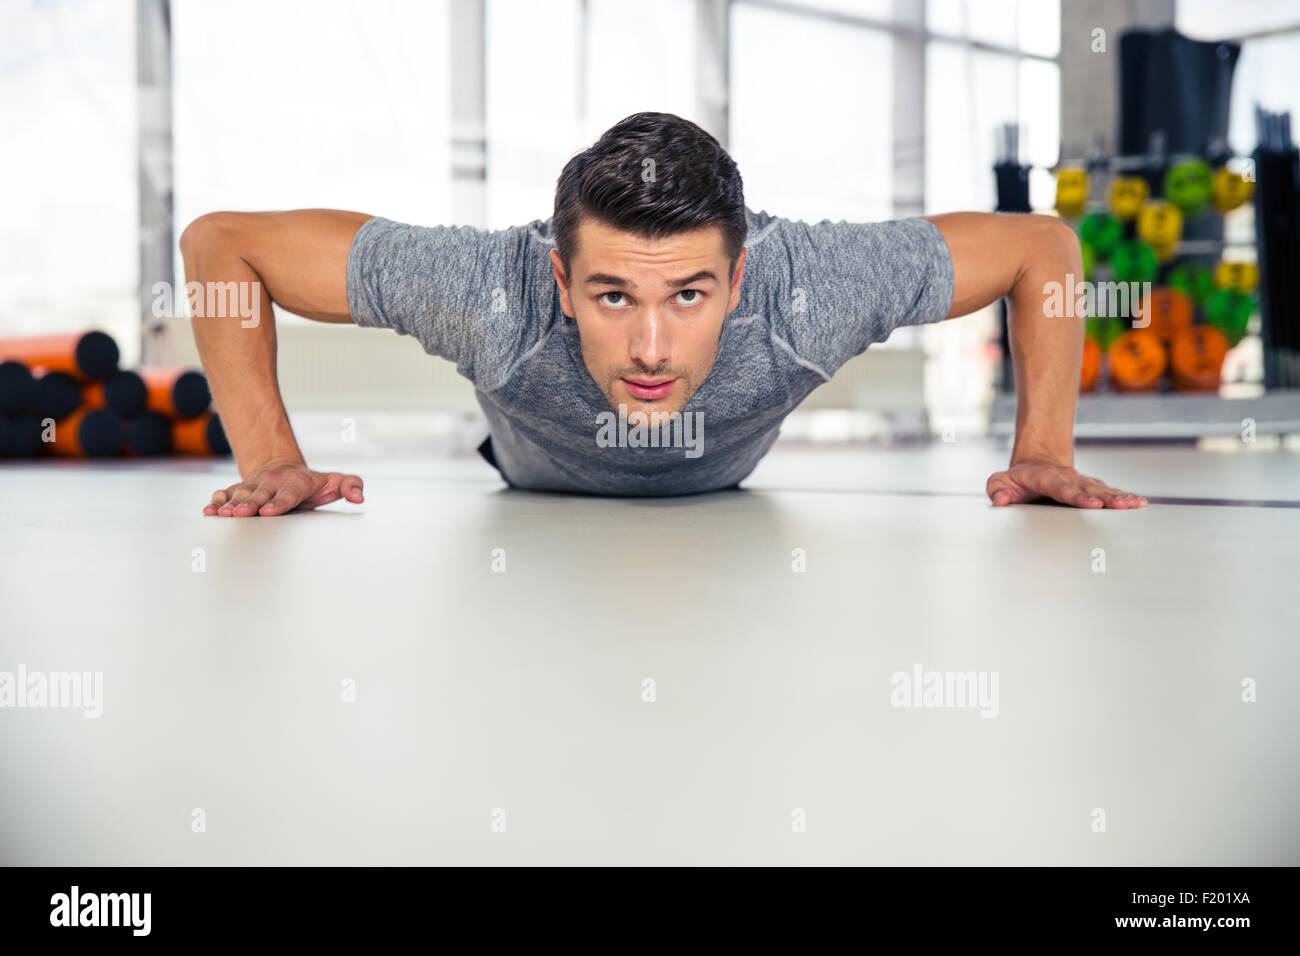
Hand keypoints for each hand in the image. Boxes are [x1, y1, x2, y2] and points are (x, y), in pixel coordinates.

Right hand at [204, 461, 364, 516]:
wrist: (284, 469)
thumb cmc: (312, 484)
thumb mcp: (334, 483)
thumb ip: (351, 485)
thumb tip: (359, 497)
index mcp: (296, 483)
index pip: (288, 494)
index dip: (278, 503)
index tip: (269, 512)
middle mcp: (272, 483)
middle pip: (260, 495)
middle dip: (250, 505)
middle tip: (240, 515)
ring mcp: (254, 485)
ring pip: (241, 495)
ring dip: (230, 505)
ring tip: (221, 515)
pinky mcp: (240, 489)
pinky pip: (226, 494)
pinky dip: (216, 502)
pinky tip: (209, 512)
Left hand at [986, 461, 1146, 509]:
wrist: (1037, 463)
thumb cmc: (1017, 479)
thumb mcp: (1000, 480)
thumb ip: (997, 489)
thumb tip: (1000, 499)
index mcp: (1047, 478)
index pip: (1063, 489)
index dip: (1078, 497)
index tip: (1093, 505)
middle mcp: (1068, 479)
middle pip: (1089, 489)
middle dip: (1107, 499)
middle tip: (1123, 506)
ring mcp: (1082, 482)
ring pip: (1103, 489)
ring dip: (1120, 497)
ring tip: (1137, 504)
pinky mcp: (1091, 487)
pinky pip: (1109, 491)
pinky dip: (1124, 496)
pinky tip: (1140, 502)